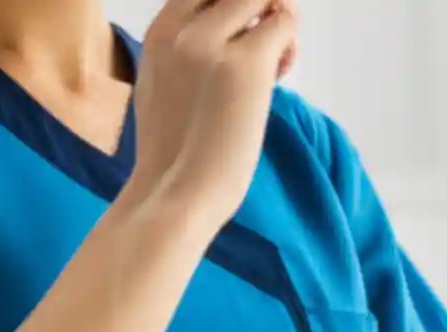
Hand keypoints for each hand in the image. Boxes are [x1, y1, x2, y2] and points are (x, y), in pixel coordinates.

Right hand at [128, 0, 298, 230]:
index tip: (244, 28)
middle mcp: (181, 31)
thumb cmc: (174, 158)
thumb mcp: (162, 88)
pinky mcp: (246, 64)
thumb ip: (185, 52)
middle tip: (267, 36)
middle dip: (259, 4)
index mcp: (158, 36)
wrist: (175, 197)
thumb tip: (233, 34)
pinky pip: (284, 24)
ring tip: (275, 61)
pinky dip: (289, 47)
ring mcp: (212, 44)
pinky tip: (278, 78)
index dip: (232, 5)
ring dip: (279, 19)